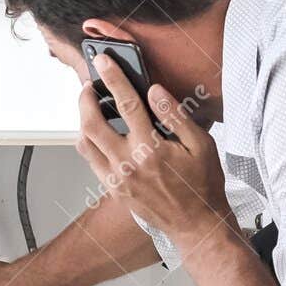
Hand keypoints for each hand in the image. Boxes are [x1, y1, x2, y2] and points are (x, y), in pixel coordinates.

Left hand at [77, 53, 234, 251]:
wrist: (196, 224)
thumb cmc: (203, 185)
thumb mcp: (202, 145)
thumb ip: (176, 115)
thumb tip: (154, 91)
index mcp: (152, 148)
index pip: (127, 104)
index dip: (113, 78)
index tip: (103, 61)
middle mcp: (129, 163)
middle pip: (92, 122)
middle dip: (86, 98)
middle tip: (90, 85)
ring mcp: (118, 178)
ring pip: (85, 142)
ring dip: (83, 120)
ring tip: (91, 108)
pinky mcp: (114, 190)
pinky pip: (91, 161)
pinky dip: (89, 143)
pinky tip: (99, 135)